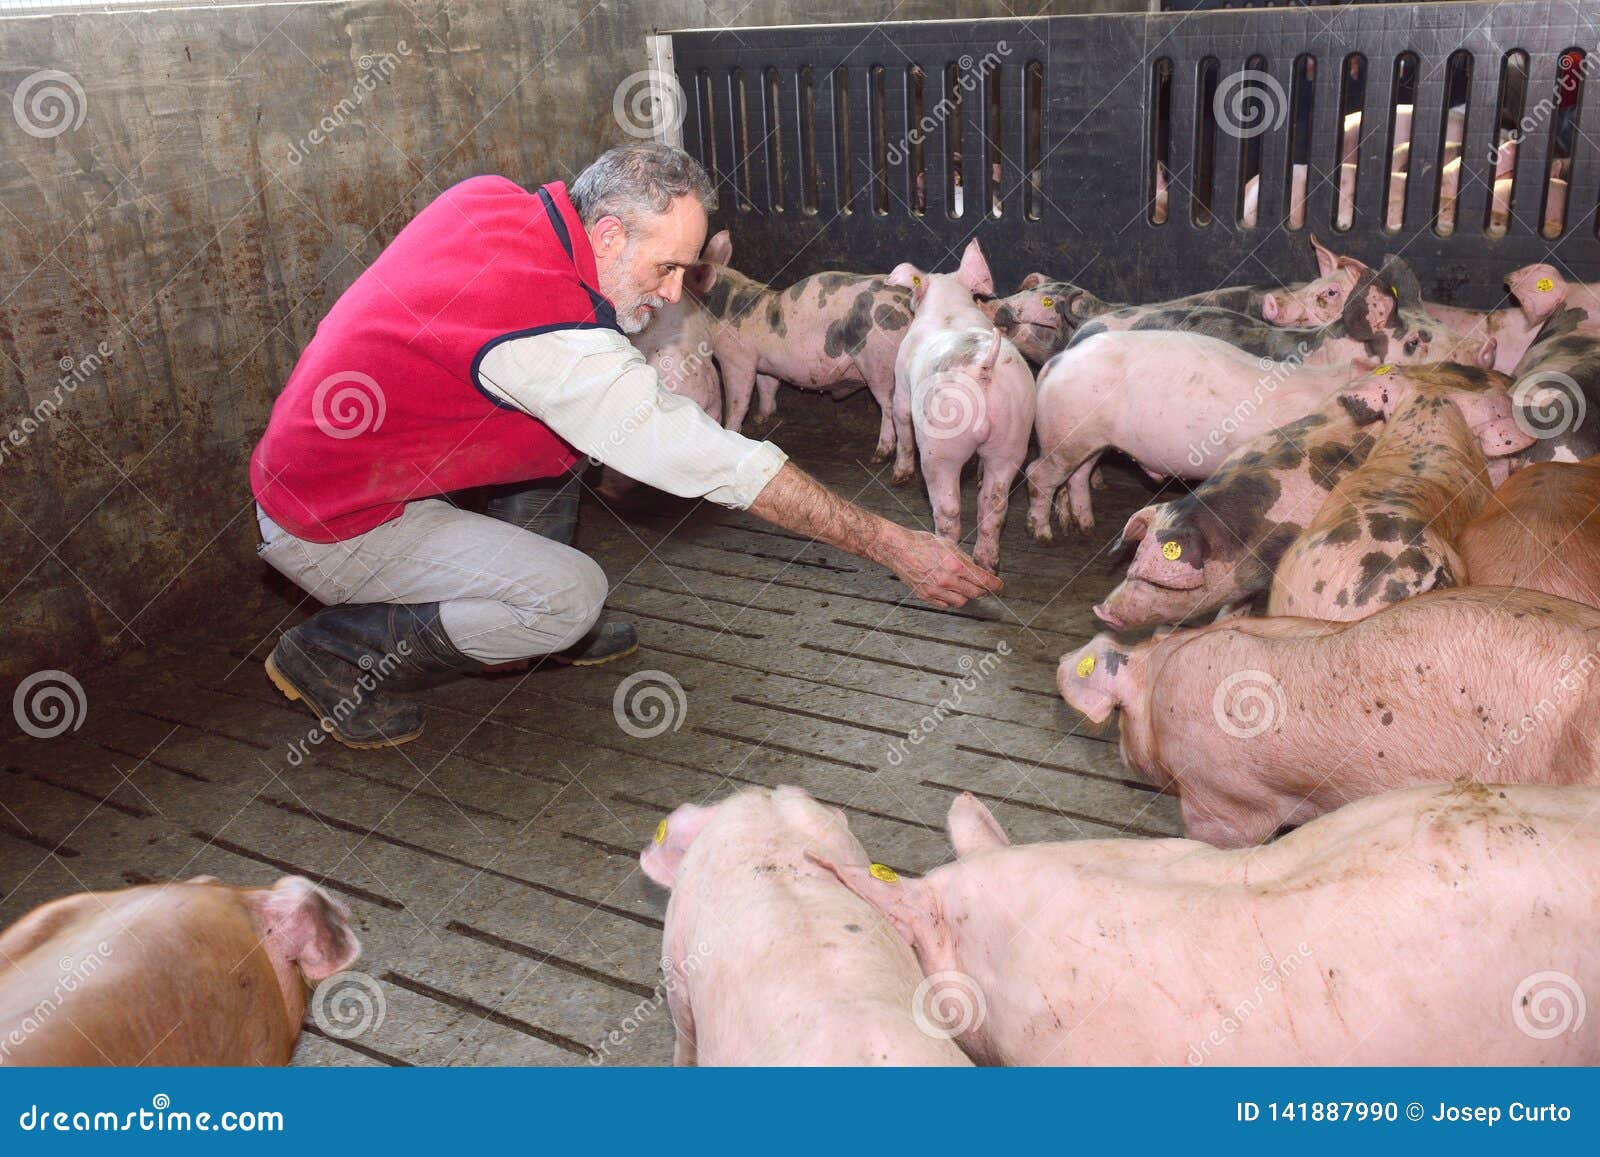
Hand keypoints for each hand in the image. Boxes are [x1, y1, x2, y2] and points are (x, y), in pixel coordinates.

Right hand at [881, 527, 1001, 607]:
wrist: (898, 549)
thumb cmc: (921, 543)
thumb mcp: (948, 545)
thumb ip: (964, 560)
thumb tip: (976, 571)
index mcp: (956, 565)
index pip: (983, 580)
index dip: (995, 585)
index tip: (999, 586)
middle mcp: (947, 580)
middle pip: (975, 593)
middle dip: (982, 590)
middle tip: (982, 586)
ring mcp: (935, 590)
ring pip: (961, 602)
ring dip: (966, 595)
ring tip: (963, 587)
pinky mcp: (925, 595)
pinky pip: (945, 605)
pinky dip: (950, 600)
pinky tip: (948, 591)